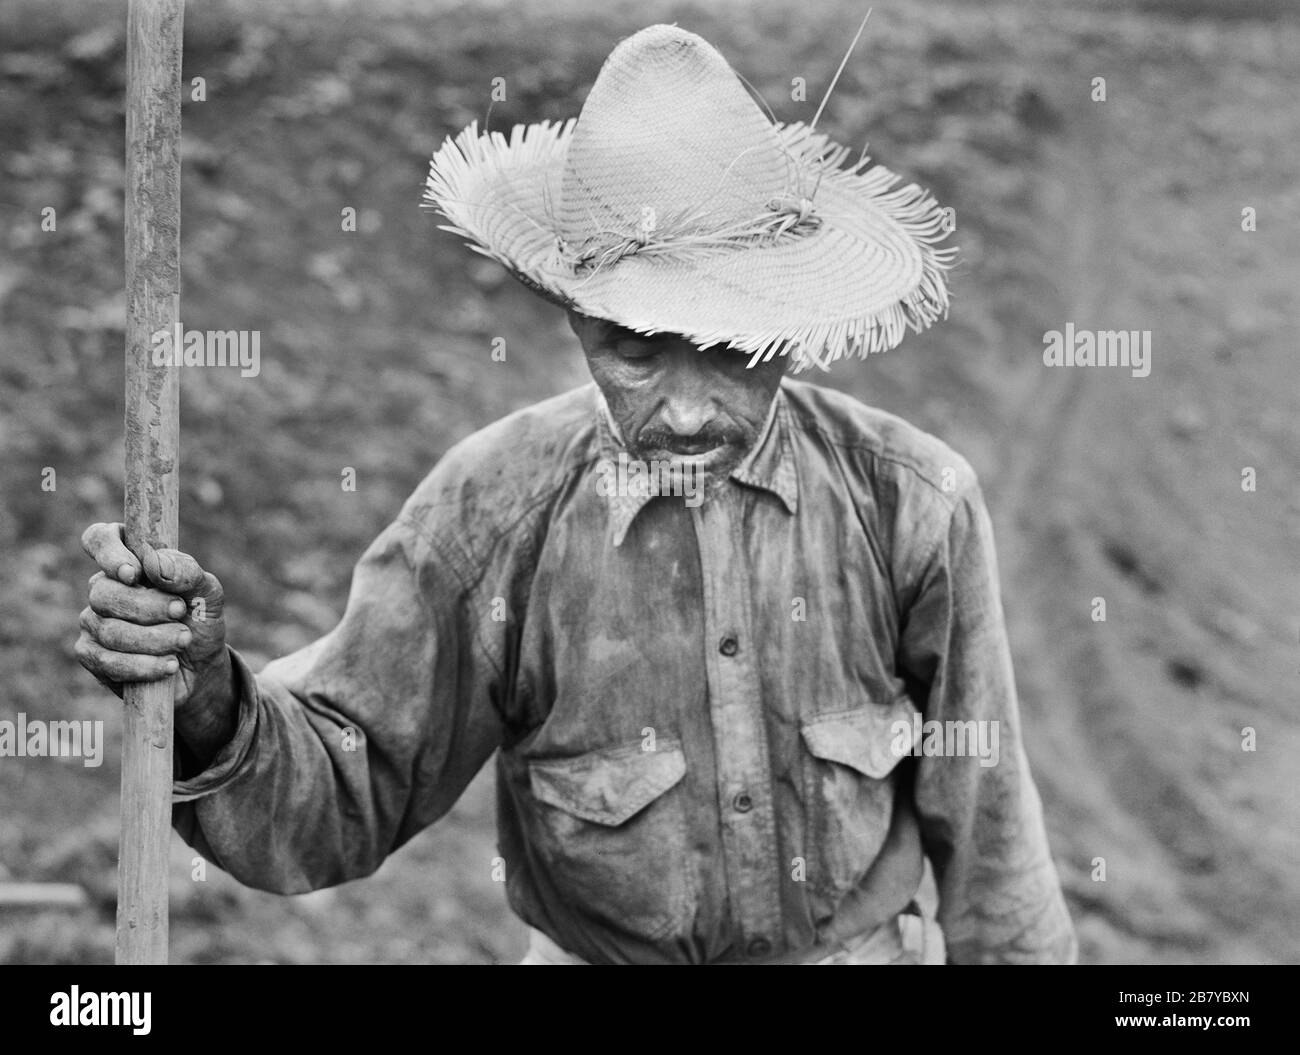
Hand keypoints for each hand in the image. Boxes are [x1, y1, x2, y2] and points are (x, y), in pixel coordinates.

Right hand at [77, 522, 229, 715]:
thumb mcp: (207, 593)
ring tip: (183, 640)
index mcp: (129, 561)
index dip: (109, 553)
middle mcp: (104, 588)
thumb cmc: (199, 619)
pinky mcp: (92, 656)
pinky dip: (142, 664)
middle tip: (180, 612)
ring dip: (153, 638)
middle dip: (147, 607)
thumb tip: (154, 562)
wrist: (201, 666)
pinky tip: (168, 664)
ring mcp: (93, 622)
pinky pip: (106, 661)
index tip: (134, 573)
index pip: (99, 539)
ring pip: (109, 630)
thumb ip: (187, 573)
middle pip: (104, 592)